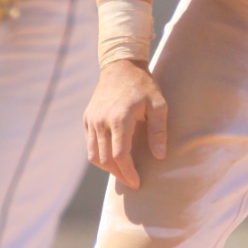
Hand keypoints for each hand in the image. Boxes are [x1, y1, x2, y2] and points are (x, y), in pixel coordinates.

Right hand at [83, 60, 167, 189]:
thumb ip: (159, 131)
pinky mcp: (87, 118)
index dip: (128, 173)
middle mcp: (101, 121)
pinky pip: (90, 145)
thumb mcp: (158, 104)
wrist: (121, 65)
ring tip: (123, 172)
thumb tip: (160, 156)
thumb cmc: (143, 85)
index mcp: (119, 119)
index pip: (120, 156)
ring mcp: (92, 120)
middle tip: (132, 181)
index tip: (137, 182)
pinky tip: (113, 157)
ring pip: (94, 155)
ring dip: (108, 168)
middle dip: (119, 174)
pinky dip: (100, 155)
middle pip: (105, 160)